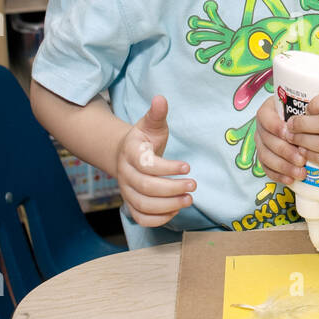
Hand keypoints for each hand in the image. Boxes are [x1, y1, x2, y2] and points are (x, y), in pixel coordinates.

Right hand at [113, 95, 194, 226]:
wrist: (126, 155)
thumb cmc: (144, 140)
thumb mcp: (151, 124)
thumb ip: (157, 114)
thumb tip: (161, 98)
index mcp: (130, 152)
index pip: (146, 164)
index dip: (167, 167)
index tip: (188, 166)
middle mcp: (125, 173)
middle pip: (145, 187)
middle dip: (172, 188)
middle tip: (193, 185)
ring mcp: (126, 191)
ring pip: (143, 205)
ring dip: (168, 205)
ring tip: (189, 199)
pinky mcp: (130, 204)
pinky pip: (140, 218)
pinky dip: (158, 219)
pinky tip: (176, 209)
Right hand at [255, 94, 306, 185]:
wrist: (300, 124)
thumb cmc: (305, 112)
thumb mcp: (306, 105)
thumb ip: (312, 108)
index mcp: (269, 110)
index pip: (265, 116)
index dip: (275, 126)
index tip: (289, 134)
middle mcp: (262, 127)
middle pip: (267, 140)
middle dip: (284, 151)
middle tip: (301, 160)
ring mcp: (262, 143)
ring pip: (266, 156)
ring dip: (283, 167)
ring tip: (300, 173)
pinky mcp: (264, 158)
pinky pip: (267, 169)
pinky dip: (278, 176)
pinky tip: (290, 180)